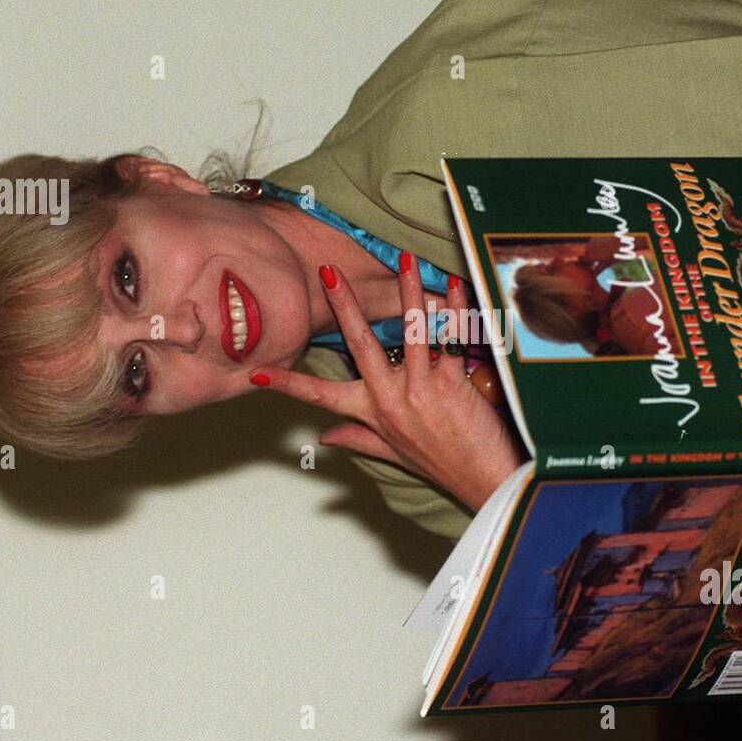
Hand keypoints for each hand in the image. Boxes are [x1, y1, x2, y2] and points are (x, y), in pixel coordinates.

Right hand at [250, 254, 527, 512]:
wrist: (485, 480)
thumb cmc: (442, 464)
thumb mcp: (392, 453)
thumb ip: (357, 439)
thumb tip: (325, 438)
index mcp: (372, 414)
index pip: (321, 398)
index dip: (288, 385)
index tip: (256, 374)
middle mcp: (391, 400)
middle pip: (361, 345)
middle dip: (344, 306)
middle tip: (330, 273)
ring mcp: (422, 390)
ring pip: (411, 333)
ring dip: (407, 292)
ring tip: (404, 260)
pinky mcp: (453, 384)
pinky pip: (452, 340)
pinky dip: (455, 310)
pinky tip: (454, 286)